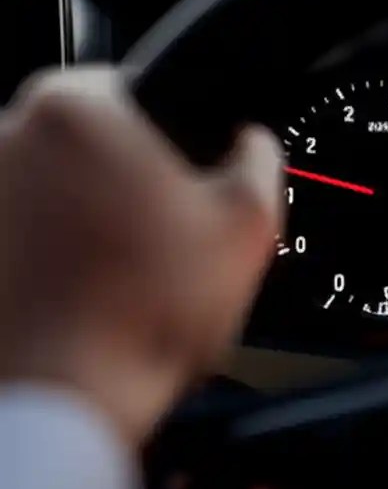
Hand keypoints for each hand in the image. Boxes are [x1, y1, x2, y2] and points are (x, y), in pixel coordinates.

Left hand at [0, 69, 281, 444]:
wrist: (64, 402)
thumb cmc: (149, 312)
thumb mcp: (249, 224)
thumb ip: (260, 158)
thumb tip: (252, 143)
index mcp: (75, 106)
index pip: (136, 86)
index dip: (173, 136)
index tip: (185, 180)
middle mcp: (4, 134)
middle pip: (85, 138)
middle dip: (120, 177)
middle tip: (158, 236)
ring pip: (46, 186)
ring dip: (77, 214)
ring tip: (116, 273)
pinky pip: (18, 229)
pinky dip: (43, 251)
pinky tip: (78, 293)